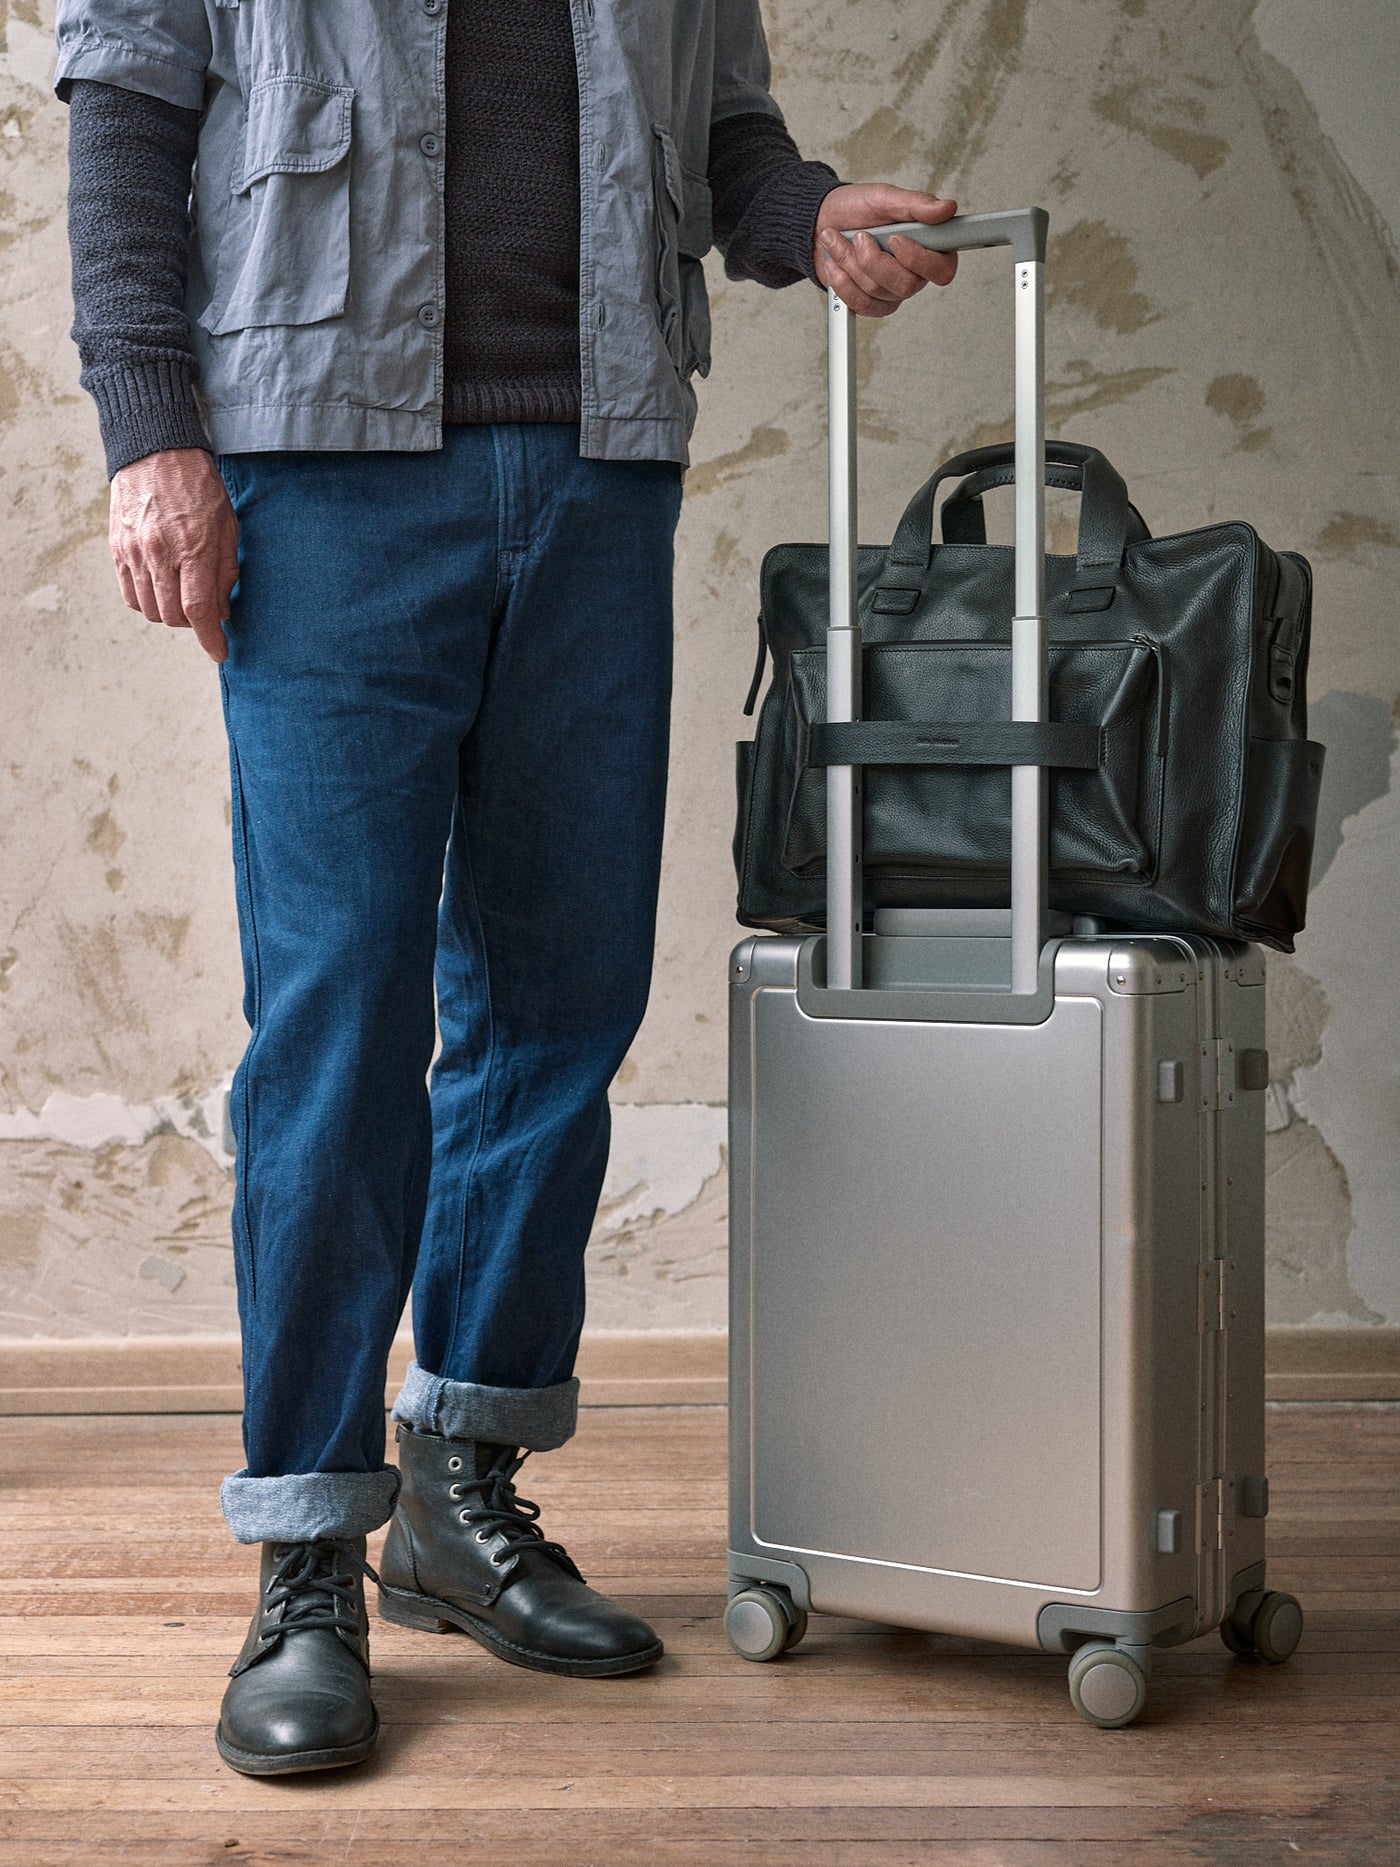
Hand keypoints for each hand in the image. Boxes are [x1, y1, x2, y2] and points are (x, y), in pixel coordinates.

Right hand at [109, 447, 238, 664]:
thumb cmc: (199, 486)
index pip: (198, 608)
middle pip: (172, 614)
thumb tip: (221, 611)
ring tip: (182, 596)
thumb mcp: (227, 524)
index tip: (219, 652)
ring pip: (149, 608)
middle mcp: (159, 552)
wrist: (156, 451)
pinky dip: (146, 602)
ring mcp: (134, 550)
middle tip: (203, 612)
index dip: (209, 637)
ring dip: (169, 614)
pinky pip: (129, 593)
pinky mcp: (117, 547)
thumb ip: (225, 570)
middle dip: (192, 623)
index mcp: (193, 546)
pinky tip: (160, 590)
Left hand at [814, 184, 958, 315]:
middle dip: (873, 260)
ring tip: (840, 241)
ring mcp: (893, 289)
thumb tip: (946, 209)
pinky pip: (862, 305)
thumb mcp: (885, 197)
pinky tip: (835, 263)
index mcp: (928, 245)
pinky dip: (843, 282)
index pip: (942, 269)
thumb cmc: (856, 209)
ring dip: (851, 263)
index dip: (917, 259)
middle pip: (906, 285)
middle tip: (860, 236)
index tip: (894, 238)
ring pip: (878, 292)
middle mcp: (914, 272)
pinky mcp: (872, 302)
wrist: (822, 222)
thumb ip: (916, 204)